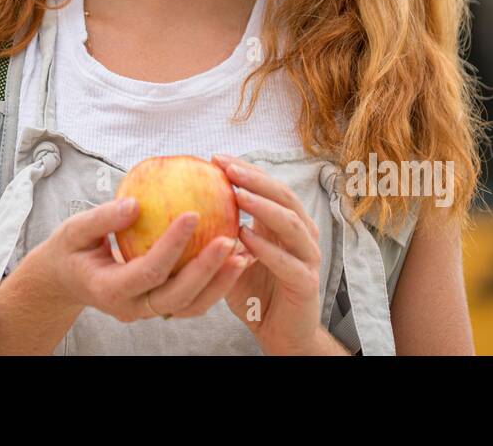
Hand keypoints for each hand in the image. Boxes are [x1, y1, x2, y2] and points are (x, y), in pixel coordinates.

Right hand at [37, 197, 253, 322]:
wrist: (65, 280)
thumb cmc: (70, 250)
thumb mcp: (74, 230)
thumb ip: (102, 218)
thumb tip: (136, 202)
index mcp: (109, 290)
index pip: (148, 271)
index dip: (172, 245)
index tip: (192, 213)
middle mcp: (132, 308)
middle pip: (177, 296)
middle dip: (206, 270)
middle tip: (229, 240)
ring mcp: (147, 310)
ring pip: (191, 306)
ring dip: (219, 282)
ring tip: (242, 253)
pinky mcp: (160, 306)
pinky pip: (192, 299)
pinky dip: (215, 281)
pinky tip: (234, 256)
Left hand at [213, 153, 336, 355]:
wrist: (280, 332)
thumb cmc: (252, 290)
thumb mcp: (233, 255)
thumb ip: (221, 231)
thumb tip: (184, 202)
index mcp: (286, 223)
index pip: (269, 187)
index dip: (246, 170)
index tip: (216, 158)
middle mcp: (302, 235)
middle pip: (284, 197)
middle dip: (256, 179)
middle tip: (227, 169)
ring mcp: (308, 258)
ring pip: (291, 224)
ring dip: (263, 207)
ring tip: (237, 195)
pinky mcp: (306, 283)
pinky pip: (287, 263)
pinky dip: (267, 248)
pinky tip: (245, 237)